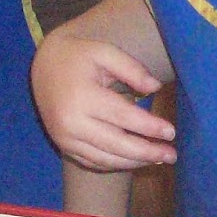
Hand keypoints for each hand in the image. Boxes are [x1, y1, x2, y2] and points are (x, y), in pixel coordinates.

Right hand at [31, 27, 174, 171]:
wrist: (43, 65)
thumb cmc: (79, 55)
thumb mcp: (105, 51)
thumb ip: (131, 68)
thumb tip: (156, 88)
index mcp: (82, 96)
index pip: (123, 116)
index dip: (149, 127)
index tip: (171, 133)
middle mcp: (71, 122)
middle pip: (116, 144)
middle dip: (146, 152)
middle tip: (172, 155)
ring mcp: (65, 137)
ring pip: (105, 158)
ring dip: (134, 162)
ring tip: (159, 159)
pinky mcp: (63, 145)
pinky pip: (92, 161)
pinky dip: (116, 164)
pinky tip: (136, 160)